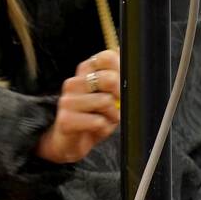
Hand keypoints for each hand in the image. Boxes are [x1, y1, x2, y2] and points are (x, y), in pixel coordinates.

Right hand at [33, 49, 120, 163]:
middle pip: (109, 79)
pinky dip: (104, 129)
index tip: (122, 86)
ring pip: (105, 101)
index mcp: (84, 71)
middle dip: (120, 96)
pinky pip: (98, 121)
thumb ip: (117, 83)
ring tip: (105, 121)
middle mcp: (74, 82)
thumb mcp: (108, 96)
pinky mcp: (66, 119)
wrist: (69, 142)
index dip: (121, 72)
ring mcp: (67, 100)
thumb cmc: (93, 117)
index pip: (107, 57)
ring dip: (112, 116)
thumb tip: (134, 74)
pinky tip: (96, 130)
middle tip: (117, 108)